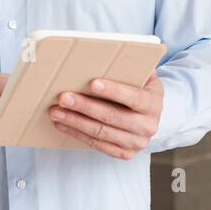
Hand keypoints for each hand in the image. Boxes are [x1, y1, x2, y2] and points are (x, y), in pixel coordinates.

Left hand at [48, 71, 163, 158]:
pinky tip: (62, 124)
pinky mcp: (125, 153)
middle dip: (85, 106)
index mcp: (154, 103)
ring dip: (75, 122)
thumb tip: (104, 56)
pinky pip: (98, 145)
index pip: (134, 97)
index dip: (114, 91)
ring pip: (101, 133)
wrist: (148, 115)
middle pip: (113, 117)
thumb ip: (129, 67)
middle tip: (63, 97)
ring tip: (56, 111)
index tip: (92, 83)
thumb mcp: (141, 75)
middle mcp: (149, 126)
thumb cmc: (139, 88)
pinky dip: (77, 134)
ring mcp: (137, 142)